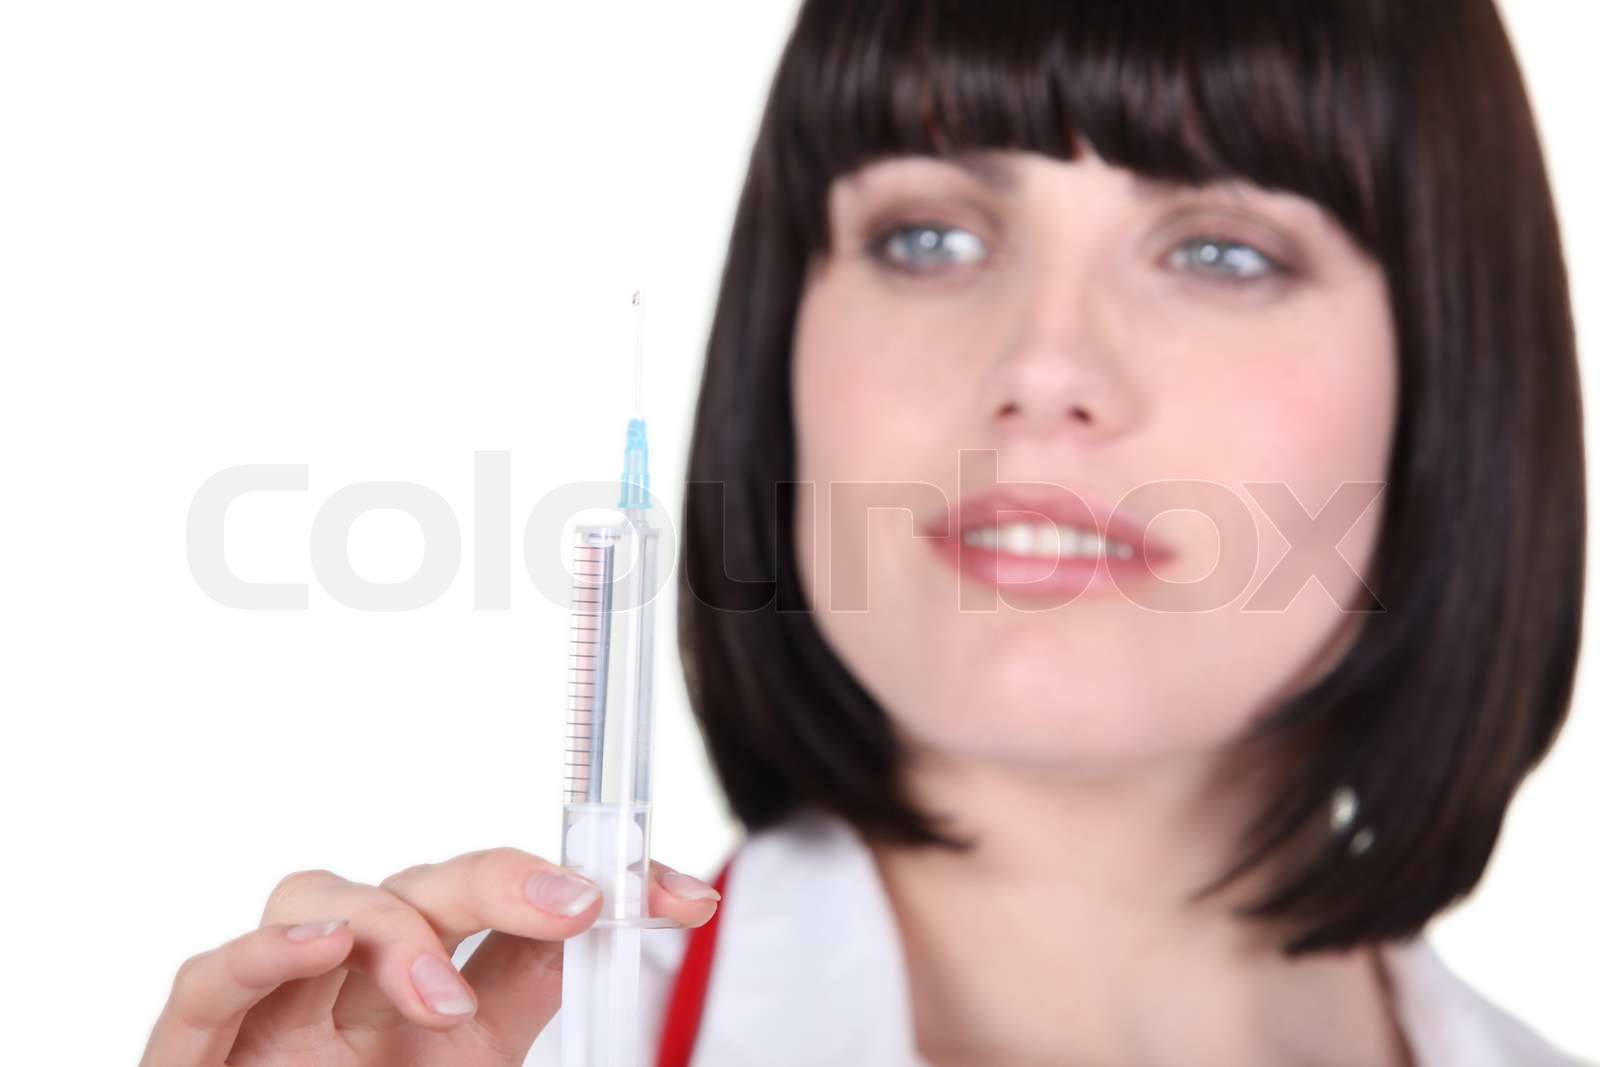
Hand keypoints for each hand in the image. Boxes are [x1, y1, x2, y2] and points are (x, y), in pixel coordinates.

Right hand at [140, 849, 720, 1065]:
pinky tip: (317, 947)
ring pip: (323, 896)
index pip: (526, 927)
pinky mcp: (196, 1052)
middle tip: (576, 906)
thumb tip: (625, 999)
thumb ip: (528, 1029)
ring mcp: (279, 1017)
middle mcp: (367, 999)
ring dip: (390, 926)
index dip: (605, 894)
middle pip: (428, 888)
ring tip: (438, 1000)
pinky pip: (207, 982)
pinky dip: (258, 953)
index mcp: (447, 1018)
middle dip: (503, 878)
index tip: (686, 896)